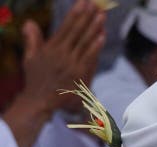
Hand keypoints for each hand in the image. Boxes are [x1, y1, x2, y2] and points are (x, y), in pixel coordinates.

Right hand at [4, 0, 104, 146]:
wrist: (40, 101)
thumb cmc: (36, 80)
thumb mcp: (30, 58)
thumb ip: (32, 40)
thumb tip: (29, 22)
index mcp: (50, 48)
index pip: (66, 27)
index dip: (75, 14)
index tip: (83, 3)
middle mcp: (61, 54)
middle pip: (77, 31)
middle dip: (87, 17)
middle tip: (96, 4)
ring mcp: (71, 64)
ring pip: (84, 42)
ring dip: (93, 28)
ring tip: (101, 15)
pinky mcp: (79, 74)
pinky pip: (88, 57)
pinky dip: (95, 46)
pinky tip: (102, 36)